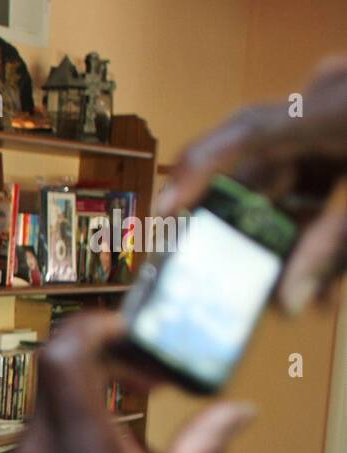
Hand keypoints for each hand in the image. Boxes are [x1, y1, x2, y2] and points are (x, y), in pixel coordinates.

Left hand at [0, 312, 253, 452]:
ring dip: (88, 425)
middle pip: (60, 382)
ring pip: (49, 420)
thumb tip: (233, 411)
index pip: (64, 354)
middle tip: (145, 391)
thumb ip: (206, 451)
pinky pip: (32, 452)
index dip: (94, 328)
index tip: (126, 333)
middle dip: (106, 378)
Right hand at [158, 55, 346, 311]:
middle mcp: (328, 102)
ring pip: (289, 177)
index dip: (200, 171)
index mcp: (337, 109)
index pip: (249, 131)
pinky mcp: (346, 133)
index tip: (167, 212)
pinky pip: (316, 177)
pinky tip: (320, 271)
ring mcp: (338, 113)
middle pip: (263, 163)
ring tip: (292, 293)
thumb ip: (338, 253)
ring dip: (286, 235)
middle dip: (247, 227)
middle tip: (216, 273)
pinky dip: (315, 221)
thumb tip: (287, 306)